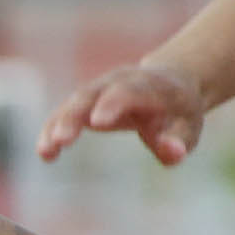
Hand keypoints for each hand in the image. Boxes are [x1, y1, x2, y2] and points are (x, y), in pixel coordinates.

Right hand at [37, 62, 206, 166]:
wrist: (172, 83)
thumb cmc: (180, 113)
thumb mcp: (189, 128)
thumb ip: (179, 142)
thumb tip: (173, 153)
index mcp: (150, 86)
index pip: (128, 91)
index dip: (113, 104)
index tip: (97, 123)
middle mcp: (120, 81)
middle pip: (92, 94)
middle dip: (75, 115)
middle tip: (61, 140)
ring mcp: (100, 88)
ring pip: (74, 102)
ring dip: (58, 124)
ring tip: (45, 151)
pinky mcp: (87, 100)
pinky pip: (66, 112)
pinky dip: (53, 130)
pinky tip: (45, 153)